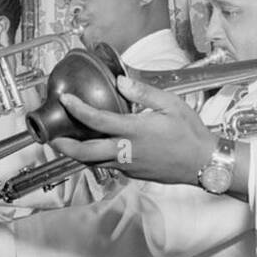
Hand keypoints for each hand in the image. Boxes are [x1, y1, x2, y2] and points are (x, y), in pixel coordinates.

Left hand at [50, 77, 215, 185]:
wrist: (204, 163)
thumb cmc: (190, 133)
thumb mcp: (171, 105)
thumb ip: (143, 93)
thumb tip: (121, 82)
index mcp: (135, 131)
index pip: (97, 120)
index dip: (77, 110)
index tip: (65, 100)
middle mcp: (127, 151)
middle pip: (86, 153)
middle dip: (64, 146)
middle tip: (51, 138)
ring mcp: (130, 166)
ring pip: (95, 162)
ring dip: (78, 154)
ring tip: (67, 142)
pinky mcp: (134, 174)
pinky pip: (109, 166)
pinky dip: (97, 157)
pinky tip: (97, 147)